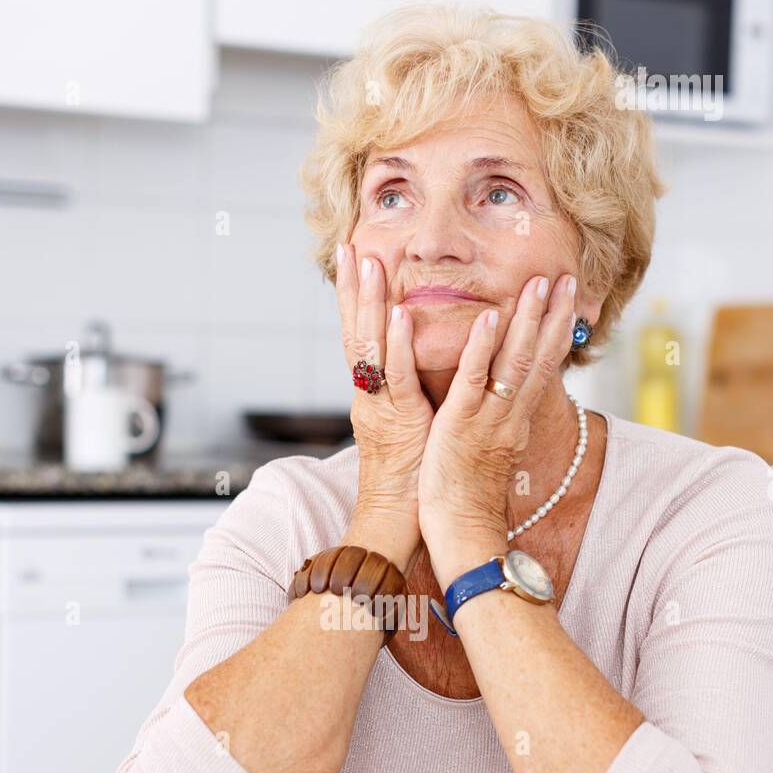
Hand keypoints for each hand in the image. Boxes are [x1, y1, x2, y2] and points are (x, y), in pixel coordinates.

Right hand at [336, 245, 433, 526]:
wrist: (394, 526)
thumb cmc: (409, 485)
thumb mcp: (408, 432)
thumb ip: (410, 401)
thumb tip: (422, 378)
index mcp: (374, 399)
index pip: (362, 340)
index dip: (357, 301)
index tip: (356, 261)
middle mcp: (371, 399)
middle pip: (357, 333)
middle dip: (353, 289)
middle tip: (350, 246)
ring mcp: (381, 409)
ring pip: (372, 348)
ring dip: (371, 302)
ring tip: (370, 261)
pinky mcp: (399, 424)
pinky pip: (396, 379)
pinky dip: (396, 345)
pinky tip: (399, 313)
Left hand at [417, 272, 577, 542]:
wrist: (463, 537)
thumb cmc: (468, 504)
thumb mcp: (491, 457)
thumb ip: (499, 428)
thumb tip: (506, 410)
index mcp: (514, 423)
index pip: (542, 370)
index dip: (556, 332)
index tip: (567, 298)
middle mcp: (508, 418)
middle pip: (539, 359)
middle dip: (554, 316)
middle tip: (567, 277)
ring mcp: (487, 421)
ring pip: (514, 363)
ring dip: (527, 320)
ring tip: (538, 283)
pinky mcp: (460, 427)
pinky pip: (473, 381)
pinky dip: (482, 348)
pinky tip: (489, 317)